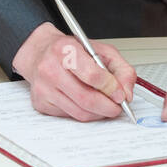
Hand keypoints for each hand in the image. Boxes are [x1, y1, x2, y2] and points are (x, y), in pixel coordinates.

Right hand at [12, 22, 135, 119]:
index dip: (111, 88)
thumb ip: (120, 68)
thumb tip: (127, 93)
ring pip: (79, 112)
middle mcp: (50, 68)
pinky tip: (86, 103)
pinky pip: (70, 116)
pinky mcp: (41, 103)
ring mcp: (44, 87)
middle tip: (117, 107)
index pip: (92, 75)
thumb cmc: (69, 51)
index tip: (121, 94)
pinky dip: (84, 113)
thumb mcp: (99, 50)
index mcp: (65, 50)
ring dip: (98, 114)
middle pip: (86, 99)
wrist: (40, 52)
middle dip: (108, 107)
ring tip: (104, 106)